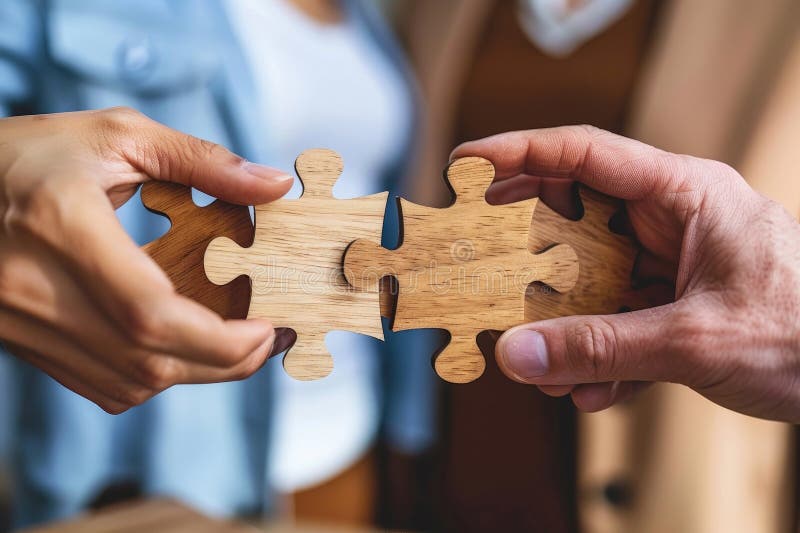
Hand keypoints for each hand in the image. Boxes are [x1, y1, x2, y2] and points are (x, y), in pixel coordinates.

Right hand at [0, 108, 292, 412]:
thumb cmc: (34, 152)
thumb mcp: (119, 135)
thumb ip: (202, 160)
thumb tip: (275, 185)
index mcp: (62, 224)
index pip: (149, 312)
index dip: (220, 337)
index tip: (266, 329)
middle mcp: (34, 286)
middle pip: (147, 360)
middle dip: (223, 362)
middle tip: (264, 341)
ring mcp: (20, 324)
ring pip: (128, 383)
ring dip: (192, 371)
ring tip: (231, 342)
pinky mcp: (20, 343)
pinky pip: (100, 386)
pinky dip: (151, 376)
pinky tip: (176, 346)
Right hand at [453, 125, 799, 421]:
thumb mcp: (697, 340)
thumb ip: (603, 349)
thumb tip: (518, 355)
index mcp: (687, 194)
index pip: (588, 153)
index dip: (520, 155)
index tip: (467, 166)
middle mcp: (674, 220)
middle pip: (578, 213)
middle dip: (528, 247)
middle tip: (481, 261)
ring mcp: (672, 263)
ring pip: (591, 277)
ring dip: (563, 324)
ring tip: (546, 365)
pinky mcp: (674, 304)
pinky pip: (615, 318)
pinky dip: (598, 356)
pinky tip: (596, 391)